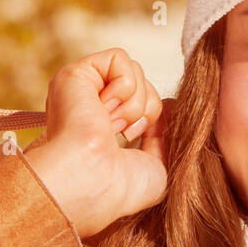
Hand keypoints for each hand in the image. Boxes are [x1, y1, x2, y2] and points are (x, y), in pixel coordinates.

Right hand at [22, 48, 168, 238]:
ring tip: (111, 124)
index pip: (141, 103)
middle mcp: (89, 107)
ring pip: (134, 70)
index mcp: (101, 129)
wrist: (93, 181)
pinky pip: (119, 58)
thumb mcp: (158, 166)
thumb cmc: (120, 188)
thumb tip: (171, 104)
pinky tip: (104, 109)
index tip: (133, 140)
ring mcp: (81, 90)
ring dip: (135, 103)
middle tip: (124, 134)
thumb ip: (166, 135)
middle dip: (146, 110)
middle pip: (143, 85)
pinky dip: (124, 86)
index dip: (150, 118)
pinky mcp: (76, 74)